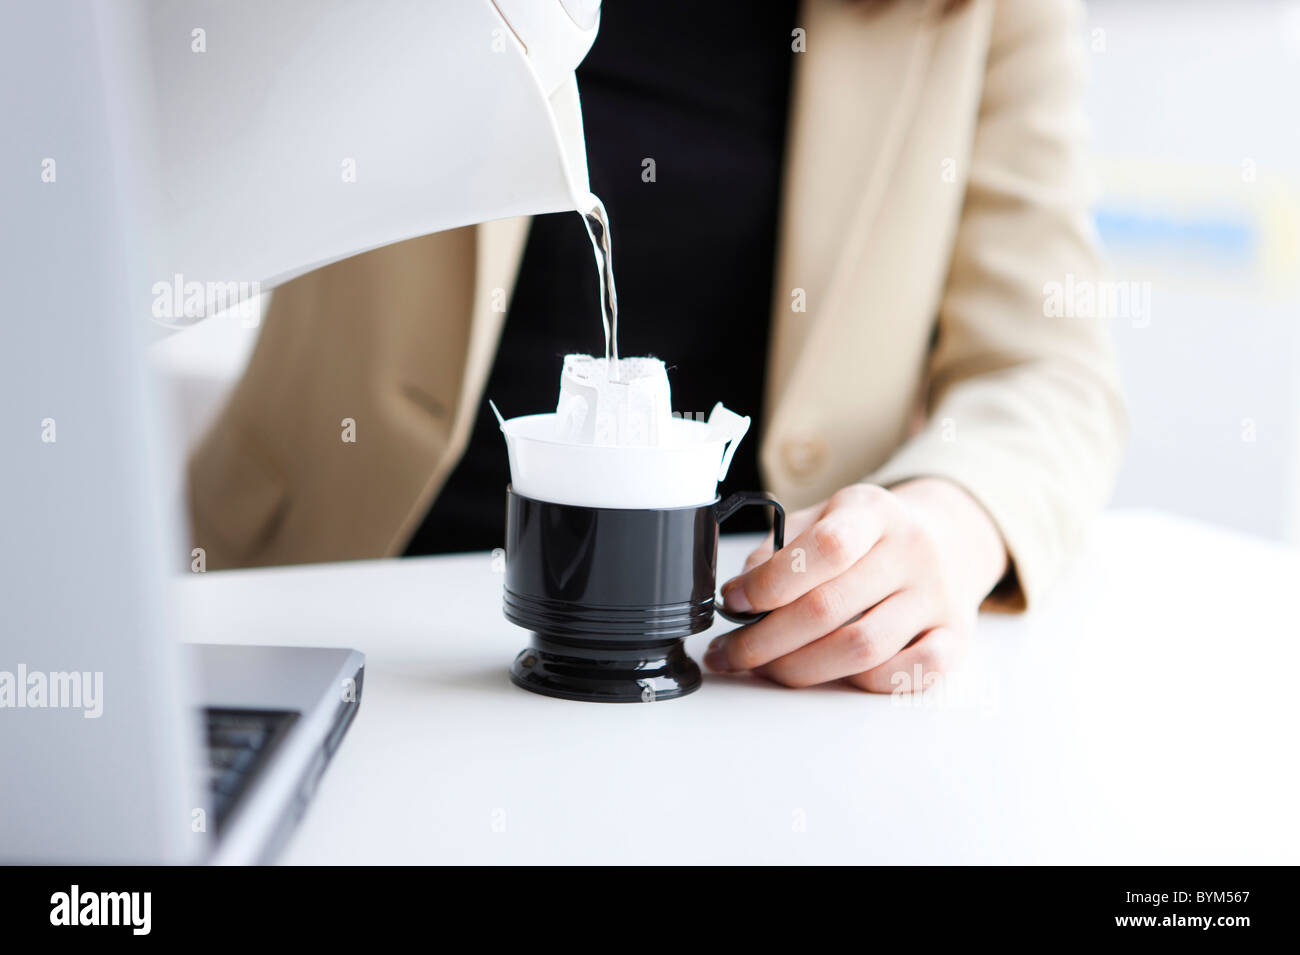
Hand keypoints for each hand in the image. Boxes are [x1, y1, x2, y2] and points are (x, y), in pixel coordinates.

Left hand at [704, 478, 1008, 691]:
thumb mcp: (822, 519)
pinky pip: (901, 676)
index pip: (825, 548)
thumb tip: (740, 599)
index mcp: (873, 510)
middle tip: (731, 653)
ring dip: (799, 668)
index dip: (770, 582)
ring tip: (766, 668)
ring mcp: (938, 597)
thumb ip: (779, 552)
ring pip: (861, 649)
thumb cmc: (867, 536)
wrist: (946, 539)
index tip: (734, 601)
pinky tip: (828, 675)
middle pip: (830, 608)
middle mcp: (912, 550)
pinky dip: (855, 683)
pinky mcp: (955, 639)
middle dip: (765, 640)